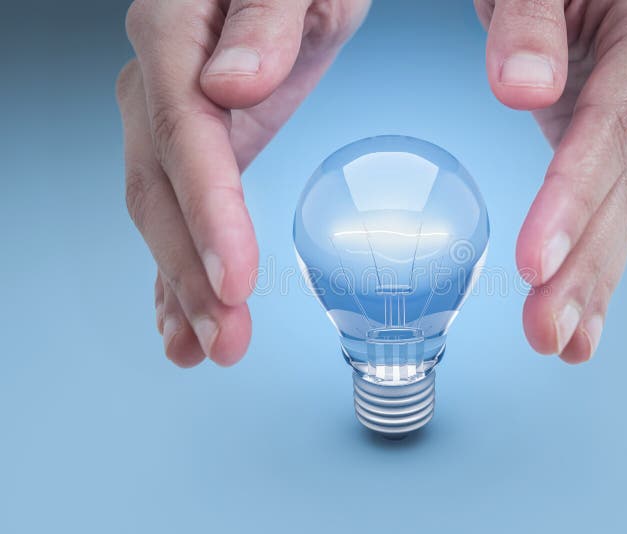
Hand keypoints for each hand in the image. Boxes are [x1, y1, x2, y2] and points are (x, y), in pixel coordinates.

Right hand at [117, 0, 369, 366]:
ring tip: (207, 348)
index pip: (184, 134)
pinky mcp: (192, 142)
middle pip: (162, 188)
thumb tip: (231, 84)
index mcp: (179, 31)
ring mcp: (167, 114)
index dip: (208, 212)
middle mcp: (158, 77)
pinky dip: (178, 267)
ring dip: (182, 285)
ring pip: (162, 210)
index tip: (234, 278)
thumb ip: (266, 18)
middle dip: (191, 272)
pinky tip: (184, 316)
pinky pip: (176, 209)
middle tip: (226, 340)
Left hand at [475, 0, 626, 362]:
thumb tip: (524, 86)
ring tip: (561, 340)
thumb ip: (527, 19)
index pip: (613, 121)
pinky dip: (598, 268)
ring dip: (594, 282)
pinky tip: (581, 318)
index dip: (575, 195)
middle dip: (586, 264)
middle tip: (547, 328)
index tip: (535, 259)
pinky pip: (621, 214)